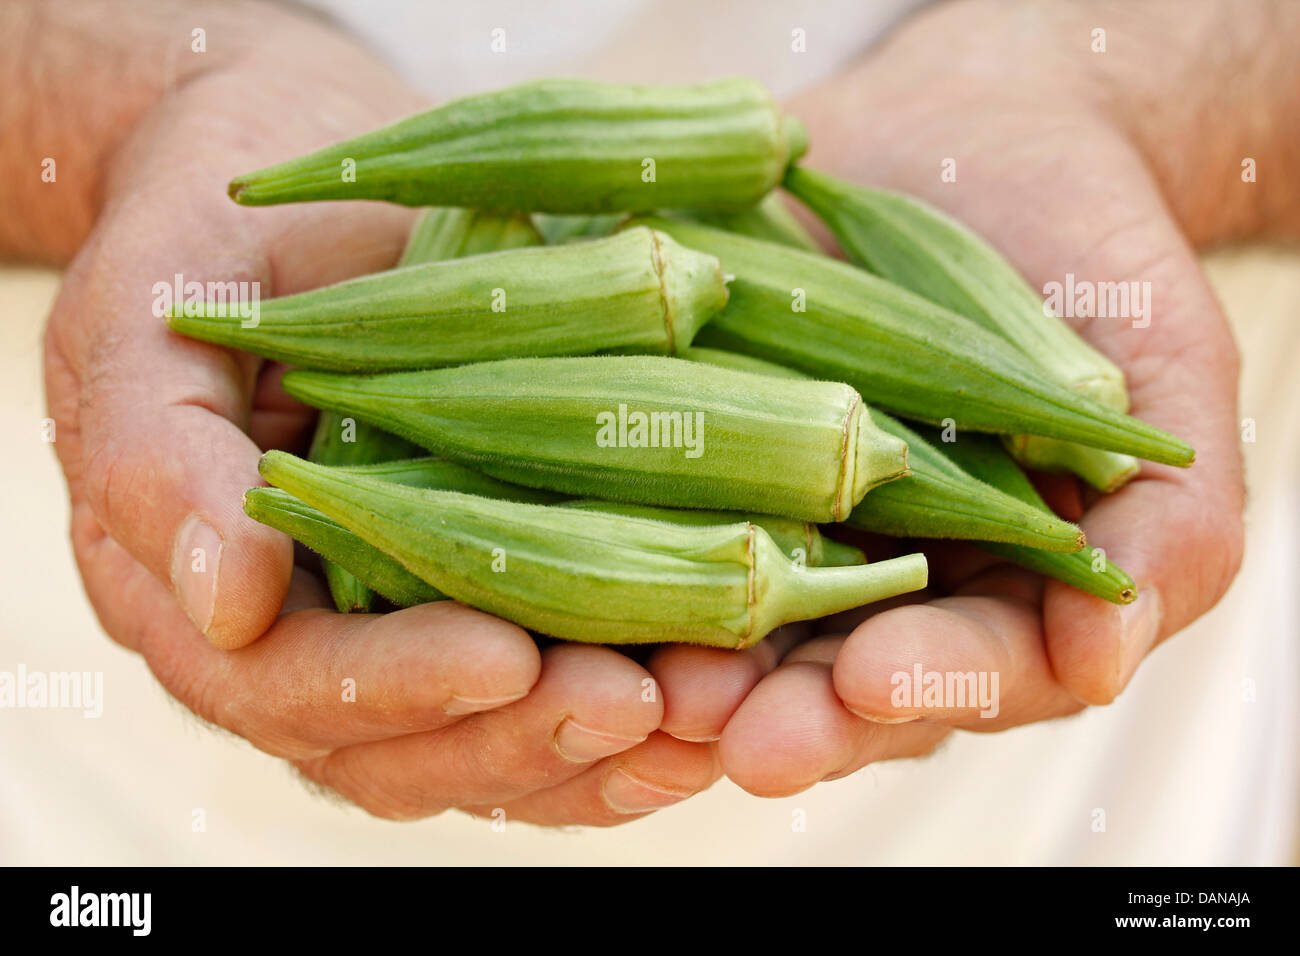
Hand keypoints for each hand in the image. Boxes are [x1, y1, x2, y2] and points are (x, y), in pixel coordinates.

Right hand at [37, 4, 718, 824]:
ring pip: (498, 741)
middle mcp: (313, 639)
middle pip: (411, 748)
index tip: (504, 659)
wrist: (319, 194)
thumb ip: (159, 452)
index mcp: (204, 594)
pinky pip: (560, 687)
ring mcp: (413, 626)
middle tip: (640, 702)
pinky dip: (638, 712)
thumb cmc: (218, 229)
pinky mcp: (503, 594)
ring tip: (708, 708)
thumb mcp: (153, 310)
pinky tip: (720, 693)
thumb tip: (229, 604)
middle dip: (527, 735)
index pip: (289, 686)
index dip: (392, 687)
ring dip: (605, 744)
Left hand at [652, 0, 1269, 794]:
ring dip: (683, 660)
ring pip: (718, 620)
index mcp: (981, 590)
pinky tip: (574, 565)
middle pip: (821, 679)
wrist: (966, 133)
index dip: (928, 685)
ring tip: (652, 679)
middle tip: (739, 730)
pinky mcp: (679, 449)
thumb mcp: (1166, 371)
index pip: (962, 670)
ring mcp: (759, 518)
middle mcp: (859, 579)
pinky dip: (602, 538)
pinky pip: (632, 508)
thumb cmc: (1088, 255)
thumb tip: (1101, 657)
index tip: (879, 681)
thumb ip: (1166, 524)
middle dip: (783, 711)